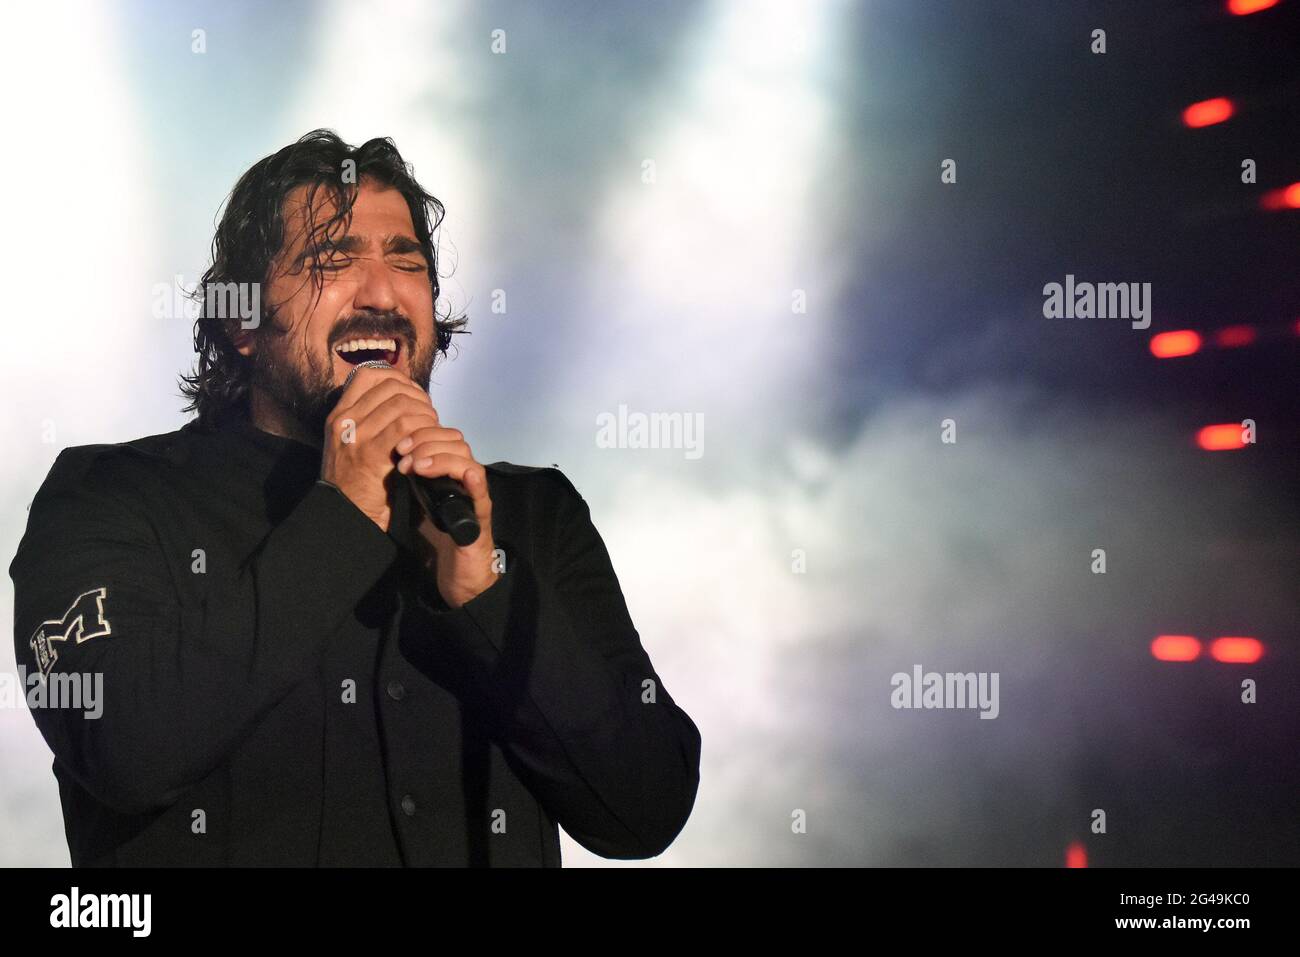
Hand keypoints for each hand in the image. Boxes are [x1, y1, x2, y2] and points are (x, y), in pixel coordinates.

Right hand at [321, 365, 440, 532]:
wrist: (346, 515)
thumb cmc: (356, 482)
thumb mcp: (352, 443)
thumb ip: (370, 419)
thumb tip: (405, 397)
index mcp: (339, 414)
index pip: (369, 374)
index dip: (398, 378)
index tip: (413, 395)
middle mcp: (345, 420)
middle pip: (391, 387)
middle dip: (418, 398)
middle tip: (429, 416)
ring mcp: (356, 435)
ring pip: (402, 404)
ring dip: (424, 414)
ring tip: (430, 430)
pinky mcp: (371, 453)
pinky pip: (406, 427)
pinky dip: (423, 430)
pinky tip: (427, 442)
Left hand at [396, 428, 499, 608]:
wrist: (458, 575)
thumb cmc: (438, 541)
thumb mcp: (415, 507)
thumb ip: (407, 487)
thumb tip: (382, 467)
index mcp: (446, 474)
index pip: (439, 437)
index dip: (419, 433)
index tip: (398, 445)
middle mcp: (462, 478)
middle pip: (453, 441)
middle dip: (425, 441)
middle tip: (403, 453)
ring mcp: (473, 494)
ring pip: (466, 459)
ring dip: (440, 456)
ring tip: (417, 467)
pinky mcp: (480, 515)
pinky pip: (480, 489)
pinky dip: (471, 476)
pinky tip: (460, 473)